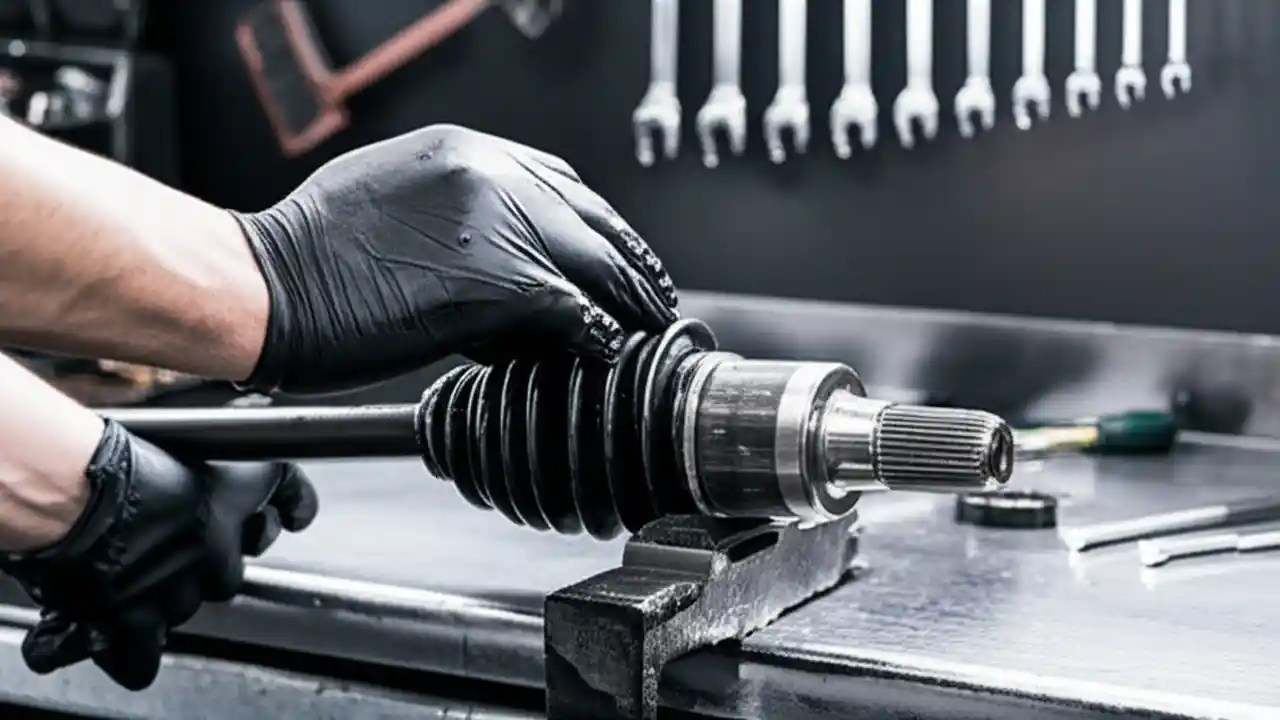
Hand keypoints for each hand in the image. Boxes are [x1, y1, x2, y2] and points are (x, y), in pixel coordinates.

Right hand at [0, 421, 317, 689]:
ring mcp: (178, 586)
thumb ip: (201, 467)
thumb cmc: (107, 457)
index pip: (288, 493)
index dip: (292, 506)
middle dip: (211, 562)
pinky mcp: (136, 619)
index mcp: (230, 493)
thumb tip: (214, 453)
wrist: (69, 490)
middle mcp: (215, 544)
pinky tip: (126, 646)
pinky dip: (135, 655)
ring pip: (187, 605)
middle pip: (232, 567)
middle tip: (179, 546)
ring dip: (167, 596)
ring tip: (134, 576)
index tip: (295, 515)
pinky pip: (144, 656)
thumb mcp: (172, 444)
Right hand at [234, 124, 679, 392]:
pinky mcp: (496, 282)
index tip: (615, 249)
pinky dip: (595, 331)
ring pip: (592, 260)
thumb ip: (453, 206)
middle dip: (629, 259)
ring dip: (627, 298)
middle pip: (589, 217)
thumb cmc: (308, 250)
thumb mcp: (389, 192)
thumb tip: (494, 242)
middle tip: (652, 292)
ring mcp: (496, 225)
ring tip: (647, 323)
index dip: (597, 222)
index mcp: (462, 150)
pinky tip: (606, 348)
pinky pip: (570, 308)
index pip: (560, 182)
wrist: (265, 283)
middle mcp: (488, 173)